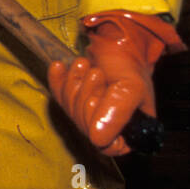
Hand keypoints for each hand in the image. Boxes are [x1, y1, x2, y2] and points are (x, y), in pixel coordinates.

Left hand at [48, 11, 184, 155]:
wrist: (118, 43)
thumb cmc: (129, 67)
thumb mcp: (131, 88)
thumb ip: (117, 112)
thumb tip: (97, 139)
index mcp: (131, 132)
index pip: (108, 145)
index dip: (95, 122)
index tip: (95, 99)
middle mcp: (110, 129)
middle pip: (86, 127)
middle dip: (86, 96)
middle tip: (95, 73)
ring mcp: (90, 114)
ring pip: (72, 111)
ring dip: (74, 84)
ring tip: (83, 64)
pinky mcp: (74, 99)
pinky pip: (59, 97)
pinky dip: (57, 80)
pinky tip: (58, 66)